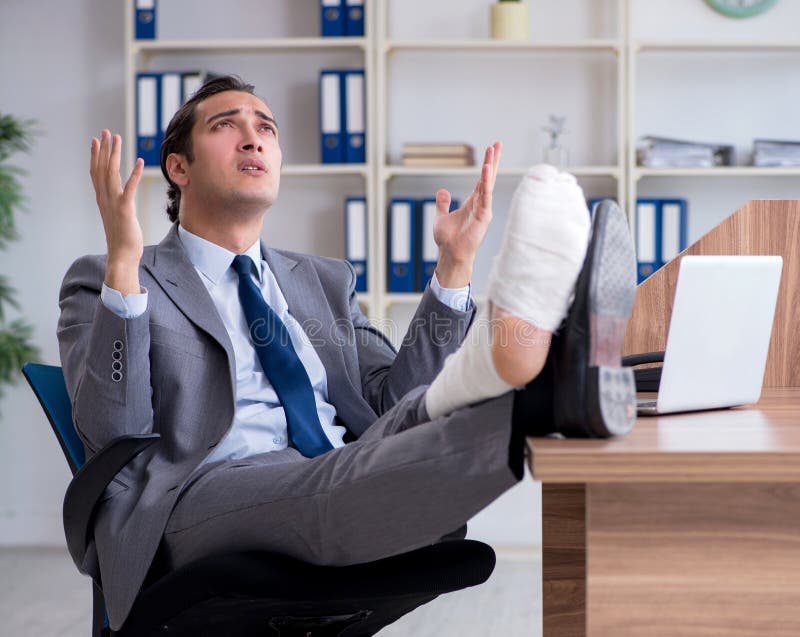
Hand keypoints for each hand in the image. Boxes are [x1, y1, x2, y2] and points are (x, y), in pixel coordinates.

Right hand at [89, 130, 143, 294]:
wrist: (121, 256)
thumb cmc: (122, 239)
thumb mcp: (116, 218)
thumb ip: (115, 206)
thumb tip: (119, 200)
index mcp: (102, 199)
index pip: (96, 172)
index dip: (95, 155)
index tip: (96, 140)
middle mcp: (104, 198)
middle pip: (101, 168)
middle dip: (103, 148)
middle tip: (106, 131)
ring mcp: (113, 203)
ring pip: (111, 173)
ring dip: (114, 154)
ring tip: (118, 138)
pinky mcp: (125, 209)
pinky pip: (129, 188)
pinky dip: (134, 174)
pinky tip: (140, 161)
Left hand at [432, 142, 501, 287]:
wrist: (451, 254)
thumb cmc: (448, 240)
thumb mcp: (442, 217)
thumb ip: (443, 204)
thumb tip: (442, 191)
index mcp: (472, 203)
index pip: (481, 180)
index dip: (486, 165)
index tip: (491, 150)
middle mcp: (480, 204)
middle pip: (488, 178)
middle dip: (493, 160)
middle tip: (497, 143)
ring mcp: (483, 209)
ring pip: (487, 183)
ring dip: (490, 166)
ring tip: (492, 150)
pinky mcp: (483, 216)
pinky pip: (485, 196)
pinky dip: (486, 183)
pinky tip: (486, 170)